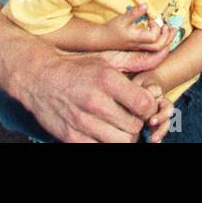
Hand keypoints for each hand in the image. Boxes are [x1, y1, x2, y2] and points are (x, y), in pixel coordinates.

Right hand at [14, 47, 169, 142]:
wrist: (37, 77)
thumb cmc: (77, 67)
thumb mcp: (106, 58)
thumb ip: (136, 61)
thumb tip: (164, 54)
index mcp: (106, 79)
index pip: (144, 105)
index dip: (149, 108)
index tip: (143, 105)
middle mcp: (94, 101)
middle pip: (134, 126)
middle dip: (137, 122)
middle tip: (130, 116)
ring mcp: (81, 122)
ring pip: (121, 141)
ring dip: (124, 136)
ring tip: (119, 126)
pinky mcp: (70, 137)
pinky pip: (100, 148)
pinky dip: (106, 143)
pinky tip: (104, 132)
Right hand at [101, 4, 174, 51]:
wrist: (102, 39)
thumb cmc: (112, 28)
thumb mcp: (122, 19)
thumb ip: (134, 13)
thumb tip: (146, 5)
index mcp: (136, 38)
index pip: (153, 38)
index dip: (156, 29)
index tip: (152, 20)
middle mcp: (139, 45)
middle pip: (158, 47)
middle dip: (167, 37)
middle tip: (168, 26)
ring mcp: (139, 47)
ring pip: (157, 48)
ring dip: (165, 39)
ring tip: (168, 29)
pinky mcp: (139, 46)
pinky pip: (153, 47)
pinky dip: (160, 40)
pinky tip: (160, 31)